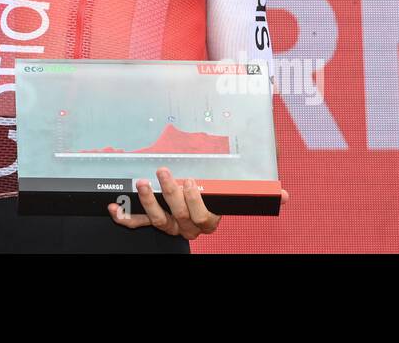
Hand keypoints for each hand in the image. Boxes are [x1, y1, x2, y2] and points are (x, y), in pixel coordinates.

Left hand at [107, 167, 290, 239]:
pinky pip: (136, 224)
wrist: (194, 217)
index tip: (193, 181)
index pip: (204, 216)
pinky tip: (114, 206)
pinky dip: (124, 216)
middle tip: (165, 172)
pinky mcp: (149, 222)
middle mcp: (187, 228)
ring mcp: (168, 226)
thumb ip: (257, 194)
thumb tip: (284, 195)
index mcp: (208, 221)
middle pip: (179, 215)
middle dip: (171, 193)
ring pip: (158, 220)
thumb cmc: (216, 200)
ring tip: (143, 182)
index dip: (196, 201)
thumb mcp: (234, 196)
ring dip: (148, 201)